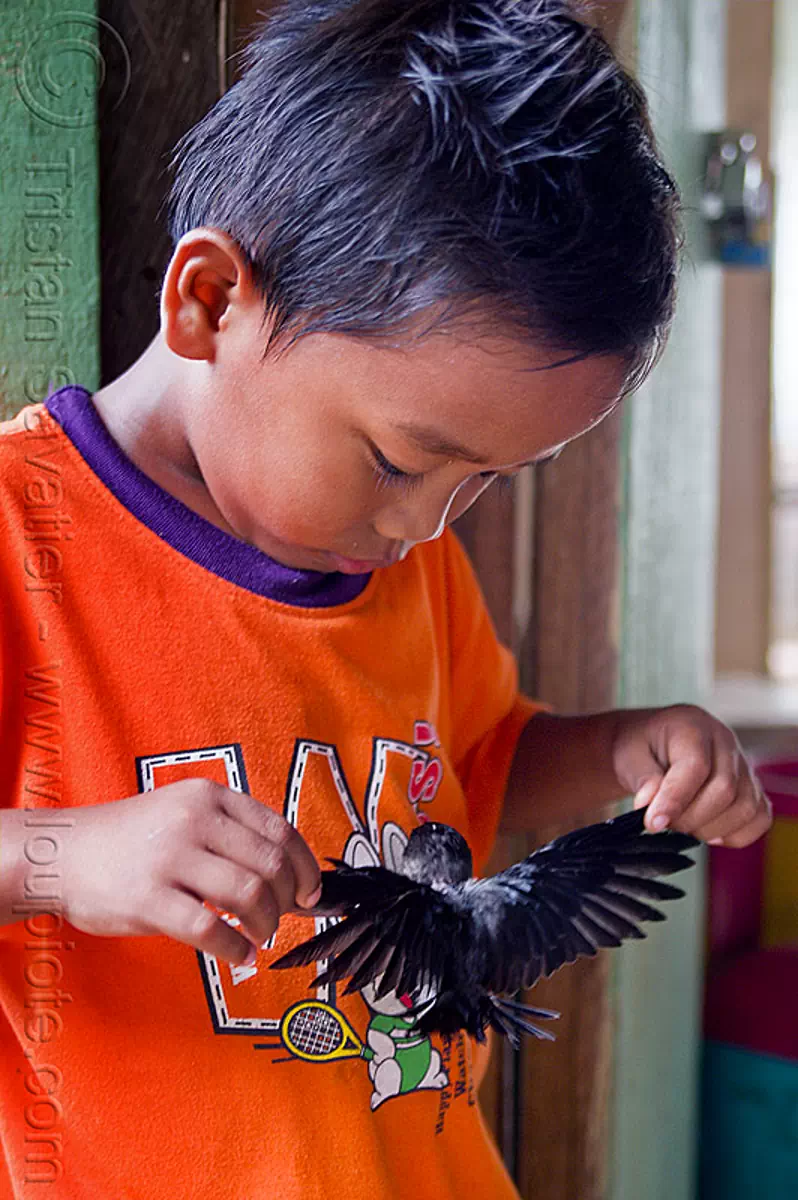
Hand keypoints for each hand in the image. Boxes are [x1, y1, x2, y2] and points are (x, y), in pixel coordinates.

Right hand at [59, 778, 320, 964]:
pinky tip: (239, 955)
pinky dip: (236, 948)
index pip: (280, 830)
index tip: (310, 892)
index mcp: (210, 797)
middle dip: (288, 900)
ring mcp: (171, 858)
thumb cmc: (133, 841)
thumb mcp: (184, 814)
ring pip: (249, 894)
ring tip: (259, 936)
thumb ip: (232, 837)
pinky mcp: (149, 898)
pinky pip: (210, 929)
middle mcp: (195, 820)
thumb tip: (291, 880)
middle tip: (284, 918)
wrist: (64, 853)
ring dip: (266, 924)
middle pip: (271, 864)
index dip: (305, 867)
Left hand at [611, 704, 771, 847]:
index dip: (676, 799)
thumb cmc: (640, 749)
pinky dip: (735, 834)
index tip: (653, 823)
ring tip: (682, 825)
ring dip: (711, 828)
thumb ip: (643, 779)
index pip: (696, 766)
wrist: (651, 746)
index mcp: (693, 726)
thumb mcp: (628, 756)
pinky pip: (759, 817)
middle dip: (691, 818)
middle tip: (664, 823)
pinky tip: (708, 831)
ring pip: (745, 807)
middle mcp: (725, 742)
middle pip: (725, 789)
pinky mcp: (752, 787)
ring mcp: (743, 765)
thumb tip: (652, 807)